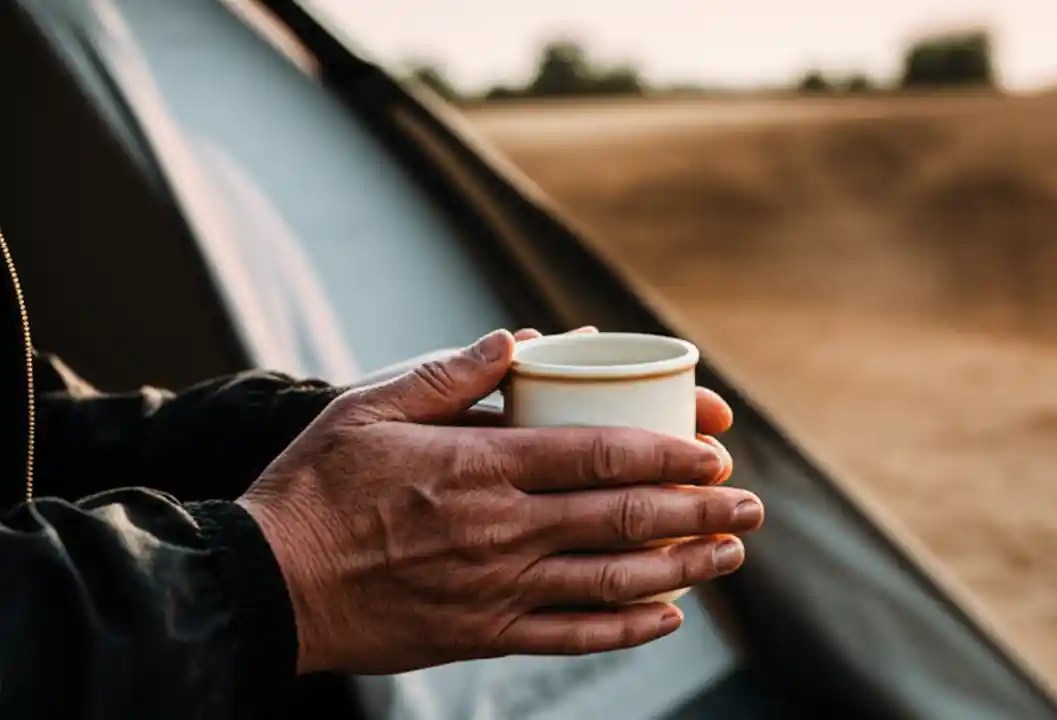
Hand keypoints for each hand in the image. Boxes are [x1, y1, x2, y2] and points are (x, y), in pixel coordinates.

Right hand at [238, 330, 763, 674]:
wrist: (269, 585)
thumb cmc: (318, 485)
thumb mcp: (372, 405)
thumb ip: (455, 373)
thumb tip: (525, 339)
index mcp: (483, 466)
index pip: (602, 454)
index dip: (670, 453)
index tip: (715, 451)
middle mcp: (504, 530)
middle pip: (625, 518)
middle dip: (700, 512)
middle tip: (749, 507)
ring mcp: (498, 588)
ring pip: (614, 580)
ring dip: (684, 568)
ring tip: (730, 556)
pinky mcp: (484, 633)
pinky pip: (572, 636)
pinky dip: (627, 629)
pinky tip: (668, 616)